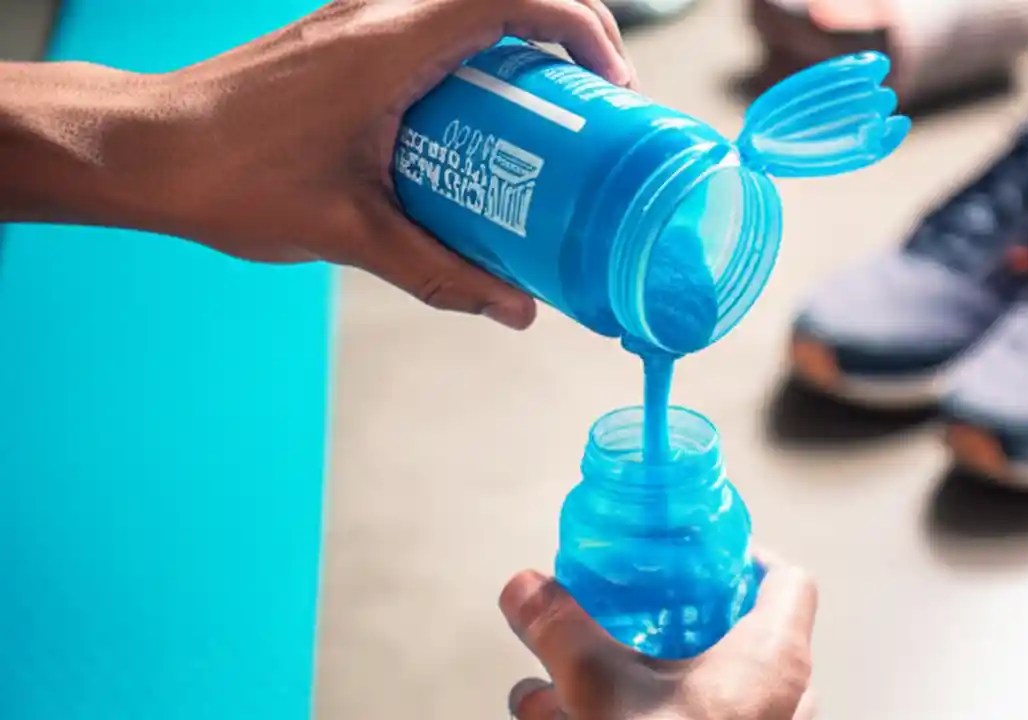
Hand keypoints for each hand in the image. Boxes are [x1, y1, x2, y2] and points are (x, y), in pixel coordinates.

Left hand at [158, 0, 632, 327]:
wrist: (145, 149)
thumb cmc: (232, 179)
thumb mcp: (351, 234)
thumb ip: (443, 273)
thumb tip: (516, 310)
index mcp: (390, 43)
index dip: (582, 29)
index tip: (612, 84)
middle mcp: (378, 9)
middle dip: (565, 35)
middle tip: (592, 103)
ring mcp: (358, 14)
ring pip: (468, 2)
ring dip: (518, 41)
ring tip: (547, 112)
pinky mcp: (342, 33)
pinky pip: (432, 22)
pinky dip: (474, 52)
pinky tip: (476, 120)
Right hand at [498, 553, 818, 719]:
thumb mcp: (599, 690)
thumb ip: (560, 630)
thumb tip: (524, 587)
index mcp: (772, 661)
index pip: (787, 582)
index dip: (746, 558)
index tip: (699, 556)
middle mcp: (782, 704)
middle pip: (735, 641)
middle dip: (655, 635)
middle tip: (615, 626)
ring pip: (698, 699)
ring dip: (623, 691)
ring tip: (554, 697)